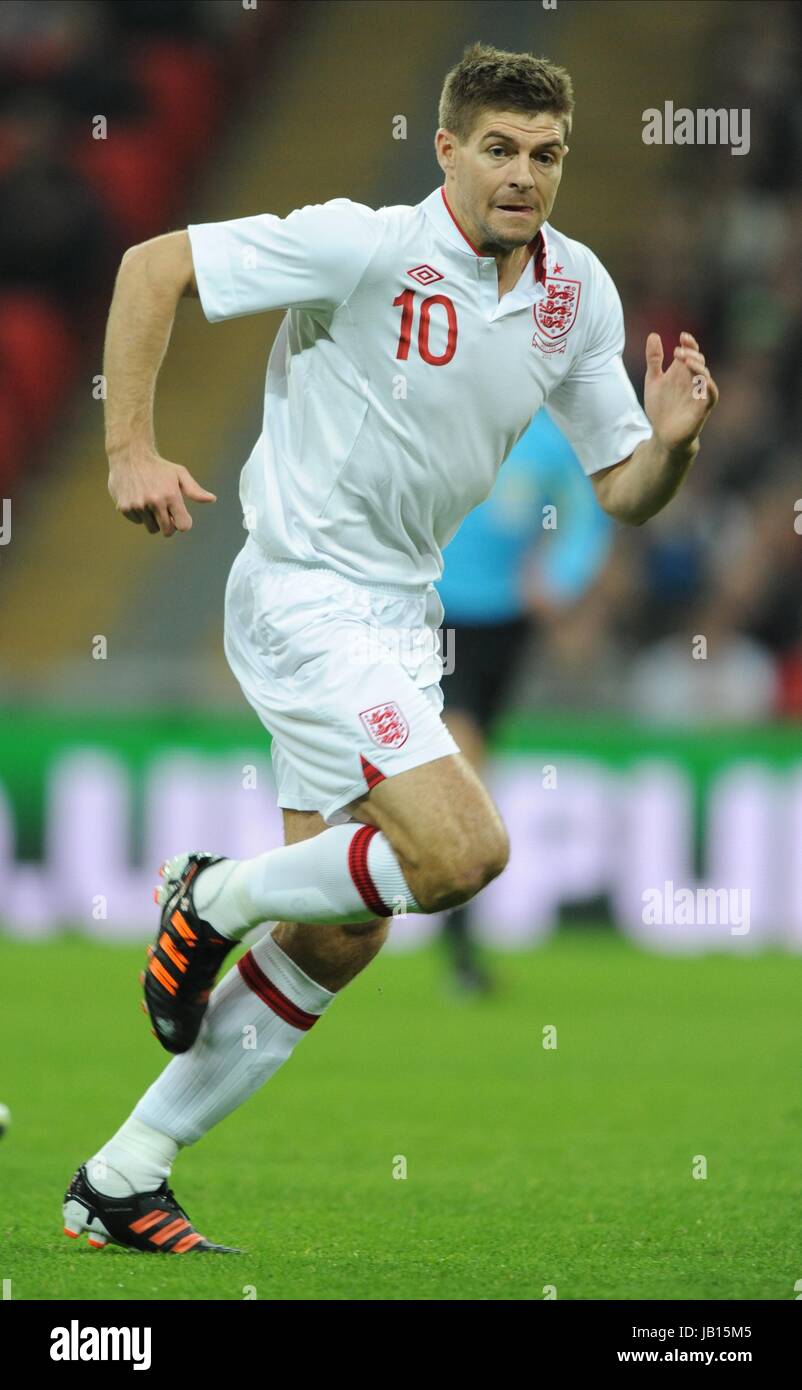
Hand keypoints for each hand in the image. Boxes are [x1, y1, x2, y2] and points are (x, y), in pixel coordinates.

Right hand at [107, 446, 216, 536]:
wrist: (129, 456)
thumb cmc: (158, 466)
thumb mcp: (179, 473)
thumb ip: (195, 490)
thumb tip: (212, 499)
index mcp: (171, 495)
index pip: (183, 526)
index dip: (183, 523)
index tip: (180, 517)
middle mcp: (154, 502)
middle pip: (167, 531)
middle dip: (170, 526)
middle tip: (167, 514)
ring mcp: (138, 506)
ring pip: (152, 528)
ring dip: (154, 520)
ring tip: (152, 503)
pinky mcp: (125, 507)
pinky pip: (138, 522)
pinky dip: (140, 515)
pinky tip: (139, 499)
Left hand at [644, 331, 718, 454]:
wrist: (663, 434)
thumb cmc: (661, 407)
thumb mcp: (653, 380)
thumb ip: (654, 359)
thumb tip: (653, 335)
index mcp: (683, 372)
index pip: (691, 352)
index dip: (690, 343)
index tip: (682, 336)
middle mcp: (693, 381)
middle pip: (699, 361)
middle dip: (691, 354)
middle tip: (677, 351)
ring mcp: (699, 394)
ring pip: (706, 375)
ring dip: (697, 366)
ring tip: (684, 361)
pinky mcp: (702, 408)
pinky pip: (711, 395)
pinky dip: (709, 386)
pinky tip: (702, 379)